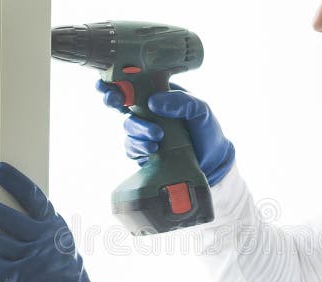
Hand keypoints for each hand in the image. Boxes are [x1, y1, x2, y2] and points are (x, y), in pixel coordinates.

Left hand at [0, 162, 103, 281]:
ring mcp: (30, 261)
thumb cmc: (66, 270)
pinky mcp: (19, 280)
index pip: (33, 197)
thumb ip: (42, 226)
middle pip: (6, 217)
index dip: (16, 181)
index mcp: (54, 227)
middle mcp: (43, 241)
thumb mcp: (61, 241)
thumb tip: (13, 208)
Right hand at [95, 80, 235, 185]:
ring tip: (157, 135)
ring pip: (128, 127)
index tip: (110, 82)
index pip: (134, 83)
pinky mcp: (144, 152)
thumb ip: (182, 102)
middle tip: (117, 101)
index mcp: (158, 94)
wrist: (212, 160)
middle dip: (113, 99)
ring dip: (138, 129)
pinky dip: (139, 146)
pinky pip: (132, 148)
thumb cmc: (206, 129)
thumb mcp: (201, 109)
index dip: (117, 81)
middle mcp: (147, 112)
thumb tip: (154, 102)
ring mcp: (144, 132)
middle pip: (120, 103)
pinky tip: (153, 148)